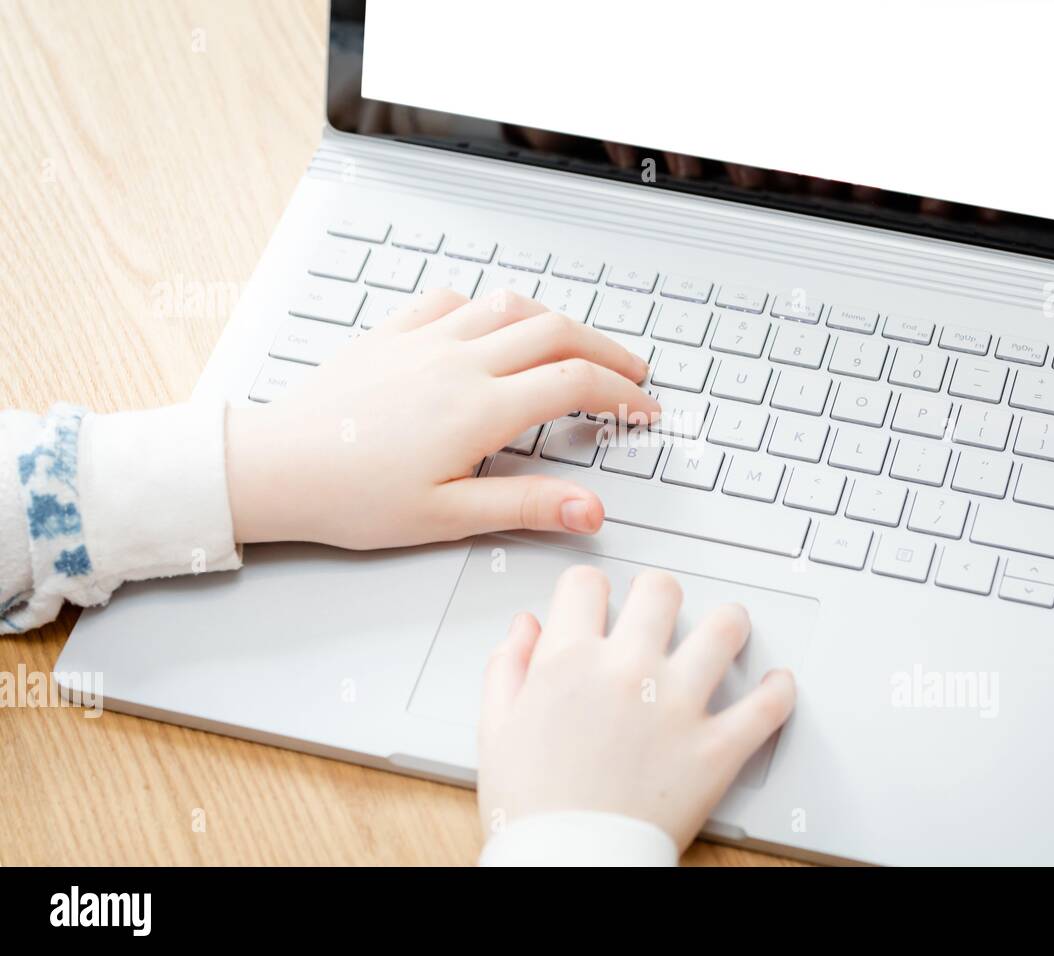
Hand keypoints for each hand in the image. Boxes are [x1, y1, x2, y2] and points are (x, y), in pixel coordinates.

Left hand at [226, 289, 657, 547]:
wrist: (276, 466)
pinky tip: (490, 323)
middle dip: (606, 350)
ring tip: (576, 343)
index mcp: (479, 408)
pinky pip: (452, 300)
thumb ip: (527, 507)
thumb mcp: (448, 516)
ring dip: (555, 320)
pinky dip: (488, 307)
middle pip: (556, 333)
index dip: (621, 395)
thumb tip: (591, 510)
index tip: (643, 410)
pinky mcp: (393, 333)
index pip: (575, 384)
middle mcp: (459, 361)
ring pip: (510, 306)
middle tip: (631, 372)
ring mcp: (426, 339)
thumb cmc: (350, 496)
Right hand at [476, 566, 795, 852]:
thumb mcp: (496, 731)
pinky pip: (766, 706)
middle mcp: (629, 670)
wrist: (568, 865)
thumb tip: (525, 628)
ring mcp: (679, 706)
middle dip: (657, 593)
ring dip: (728, 624)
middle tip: (659, 607)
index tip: (597, 599)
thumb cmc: (532, 810)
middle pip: (660, 591)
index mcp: (571, 662)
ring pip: (725, 629)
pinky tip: (777, 684)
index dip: (589, 588)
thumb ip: (508, 669)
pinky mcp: (717, 748)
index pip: (586, 584)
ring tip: (727, 629)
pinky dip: (778, 691)